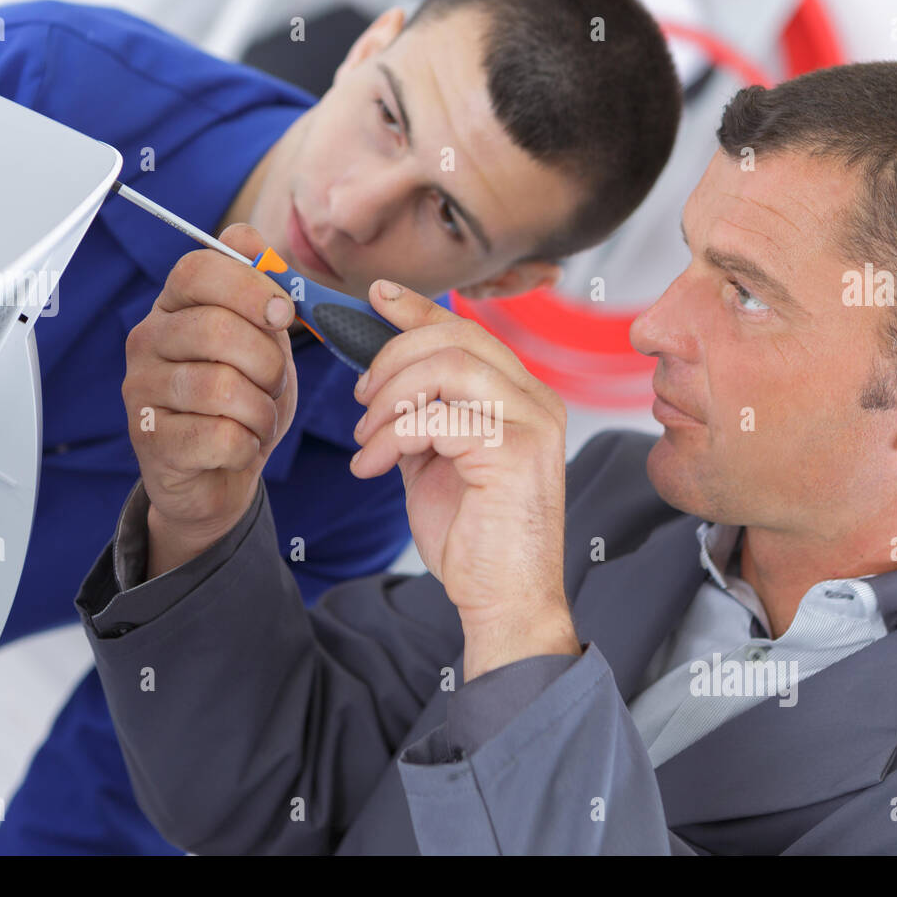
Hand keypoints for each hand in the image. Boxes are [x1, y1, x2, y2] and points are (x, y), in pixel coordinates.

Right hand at [121, 224, 297, 577]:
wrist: (219, 475)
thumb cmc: (242, 401)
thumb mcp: (263, 342)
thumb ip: (261, 293)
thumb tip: (250, 239)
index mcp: (174, 306)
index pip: (197, 269)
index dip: (249, 286)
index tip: (282, 314)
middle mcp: (148, 340)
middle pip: (216, 329)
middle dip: (267, 362)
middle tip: (273, 384)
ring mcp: (141, 390)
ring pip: (221, 387)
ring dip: (261, 410)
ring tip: (258, 419)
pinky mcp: (149, 439)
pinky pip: (219, 436)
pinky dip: (246, 445)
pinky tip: (239, 446)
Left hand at [351, 280, 580, 679]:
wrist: (504, 600)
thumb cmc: (473, 539)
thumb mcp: (435, 463)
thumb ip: (420, 417)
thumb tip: (380, 381)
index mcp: (522, 397)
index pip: (468, 332)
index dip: (419, 309)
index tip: (377, 296)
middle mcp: (536, 401)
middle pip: (457, 338)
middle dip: (391, 359)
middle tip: (360, 401)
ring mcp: (532, 422)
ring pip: (449, 367)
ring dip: (390, 399)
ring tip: (365, 441)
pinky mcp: (517, 451)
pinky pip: (438, 418)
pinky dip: (392, 437)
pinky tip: (372, 466)